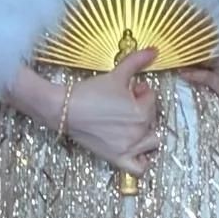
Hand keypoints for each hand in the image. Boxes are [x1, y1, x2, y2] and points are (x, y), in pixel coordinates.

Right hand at [65, 49, 159, 176]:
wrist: (64, 109)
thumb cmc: (90, 92)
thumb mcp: (116, 74)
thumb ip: (137, 61)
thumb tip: (155, 50)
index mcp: (141, 112)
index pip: (152, 99)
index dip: (140, 91)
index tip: (129, 89)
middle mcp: (138, 132)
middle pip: (152, 118)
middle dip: (142, 108)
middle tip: (124, 102)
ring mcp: (128, 148)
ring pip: (151, 142)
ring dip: (146, 132)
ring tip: (131, 122)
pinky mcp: (117, 159)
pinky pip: (140, 167)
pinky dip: (142, 160)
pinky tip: (136, 150)